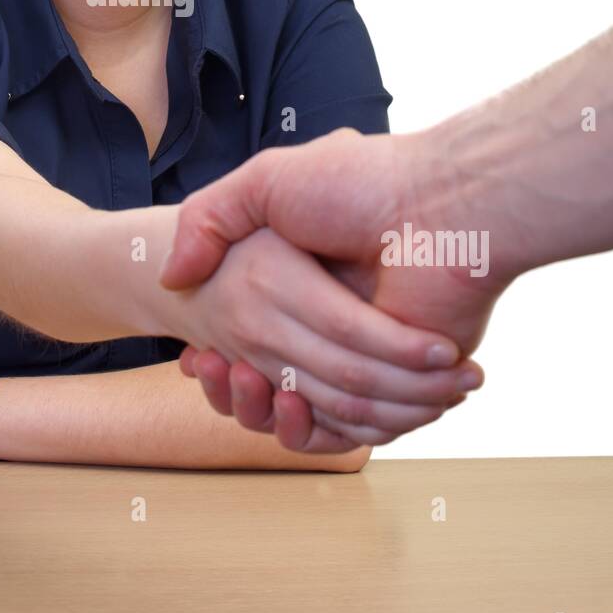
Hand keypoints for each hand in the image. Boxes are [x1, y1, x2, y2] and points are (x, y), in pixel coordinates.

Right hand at [162, 129, 503, 448]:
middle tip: (211, 364)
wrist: (443, 203)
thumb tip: (170, 276)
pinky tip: (282, 401)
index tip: (194, 358)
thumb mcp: (265, 183)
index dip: (219, 359)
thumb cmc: (359, 183)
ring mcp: (372, 355)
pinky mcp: (406, 381)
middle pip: (274, 380)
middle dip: (237, 386)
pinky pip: (354, 427)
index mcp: (306, 283)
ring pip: (308, 410)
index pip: (252, 337)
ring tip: (239, 379)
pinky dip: (316, 429)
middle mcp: (338, 321)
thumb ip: (210, 219)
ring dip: (266, 409)